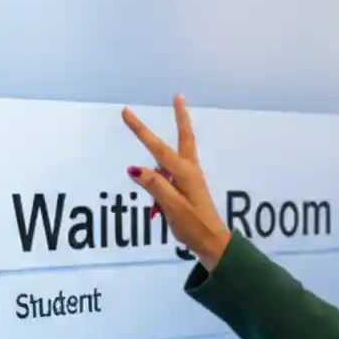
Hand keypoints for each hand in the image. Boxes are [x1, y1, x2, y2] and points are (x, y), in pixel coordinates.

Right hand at [123, 95, 231, 269]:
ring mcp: (191, 177)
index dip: (141, 130)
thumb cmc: (194, 226)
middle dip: (180, 116)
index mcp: (185, 172)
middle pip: (183, 137)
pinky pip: (173, 172)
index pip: (158, 147)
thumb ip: (155, 186)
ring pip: (175, 156)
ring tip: (168, 175)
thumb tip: (135, 168)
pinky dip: (164, 172)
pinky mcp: (189, 186)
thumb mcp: (172, 207)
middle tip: (178, 96)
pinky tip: (161, 194)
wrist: (213, 243)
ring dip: (169, 148)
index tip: (126, 113)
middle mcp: (190, 170)